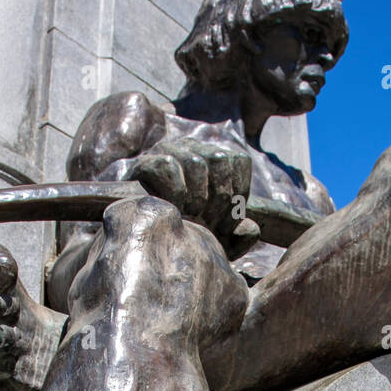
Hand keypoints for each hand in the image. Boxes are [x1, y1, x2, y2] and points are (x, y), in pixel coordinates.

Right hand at [122, 138, 259, 258]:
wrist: (137, 239)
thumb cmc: (180, 236)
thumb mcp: (214, 242)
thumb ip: (236, 239)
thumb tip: (253, 229)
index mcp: (211, 159)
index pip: (238, 161)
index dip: (238, 192)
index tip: (227, 220)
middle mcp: (191, 148)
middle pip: (219, 159)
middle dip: (219, 197)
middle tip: (209, 222)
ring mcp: (166, 152)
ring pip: (197, 163)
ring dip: (198, 197)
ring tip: (191, 216)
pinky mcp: (144, 162)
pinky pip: (169, 167)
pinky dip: (177, 192)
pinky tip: (174, 209)